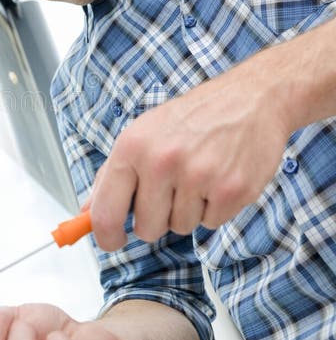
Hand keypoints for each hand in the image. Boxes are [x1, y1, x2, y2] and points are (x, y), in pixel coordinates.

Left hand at [88, 60, 290, 249]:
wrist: (252, 98)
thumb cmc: (194, 117)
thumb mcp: (144, 133)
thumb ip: (113, 174)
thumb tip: (87, 212)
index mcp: (133, 146)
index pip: (106, 212)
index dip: (106, 236)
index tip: (112, 241)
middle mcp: (162, 161)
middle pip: (146, 228)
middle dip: (156, 219)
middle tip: (171, 191)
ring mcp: (198, 176)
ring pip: (180, 227)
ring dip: (189, 210)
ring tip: (199, 175)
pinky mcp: (232, 190)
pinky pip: (211, 224)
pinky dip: (215, 208)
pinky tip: (220, 178)